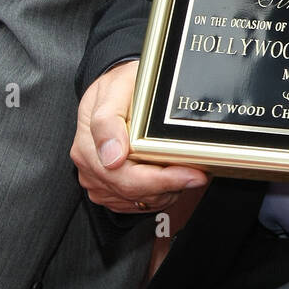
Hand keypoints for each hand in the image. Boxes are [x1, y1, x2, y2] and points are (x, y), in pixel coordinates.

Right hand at [71, 60, 207, 213]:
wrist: (111, 87)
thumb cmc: (117, 85)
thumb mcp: (114, 89)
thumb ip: (108, 122)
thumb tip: (112, 157)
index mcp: (89, 147)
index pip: (127, 177)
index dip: (163, 180)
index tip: (192, 175)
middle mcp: (91, 168)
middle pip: (133, 192)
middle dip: (171, 186)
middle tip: (199, 175)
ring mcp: (98, 180)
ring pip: (137, 201)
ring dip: (165, 191)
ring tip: (186, 172)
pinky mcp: (107, 188)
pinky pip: (134, 202)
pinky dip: (155, 193)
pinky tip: (169, 177)